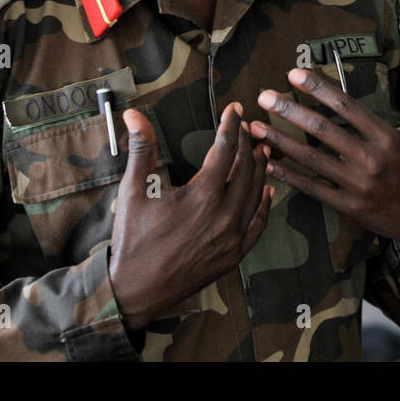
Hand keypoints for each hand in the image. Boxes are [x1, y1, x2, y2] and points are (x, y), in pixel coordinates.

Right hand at [108, 103, 272, 329]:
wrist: (135, 291)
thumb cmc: (132, 239)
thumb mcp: (132, 191)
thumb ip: (141, 149)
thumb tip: (134, 114)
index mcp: (202, 195)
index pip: (225, 150)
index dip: (230, 126)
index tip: (235, 109)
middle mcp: (224, 214)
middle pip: (246, 169)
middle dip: (248, 144)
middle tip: (248, 127)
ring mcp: (233, 237)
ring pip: (256, 193)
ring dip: (260, 169)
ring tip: (260, 150)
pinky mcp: (234, 254)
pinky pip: (258, 224)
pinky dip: (265, 204)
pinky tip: (268, 190)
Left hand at [250, 54, 399, 258]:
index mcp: (387, 137)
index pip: (346, 106)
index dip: (319, 89)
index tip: (293, 74)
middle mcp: (370, 159)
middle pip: (323, 130)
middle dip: (290, 112)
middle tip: (263, 96)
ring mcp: (357, 185)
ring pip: (312, 159)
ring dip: (281, 142)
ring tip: (255, 127)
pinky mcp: (348, 206)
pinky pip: (312, 188)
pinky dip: (288, 176)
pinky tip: (268, 163)